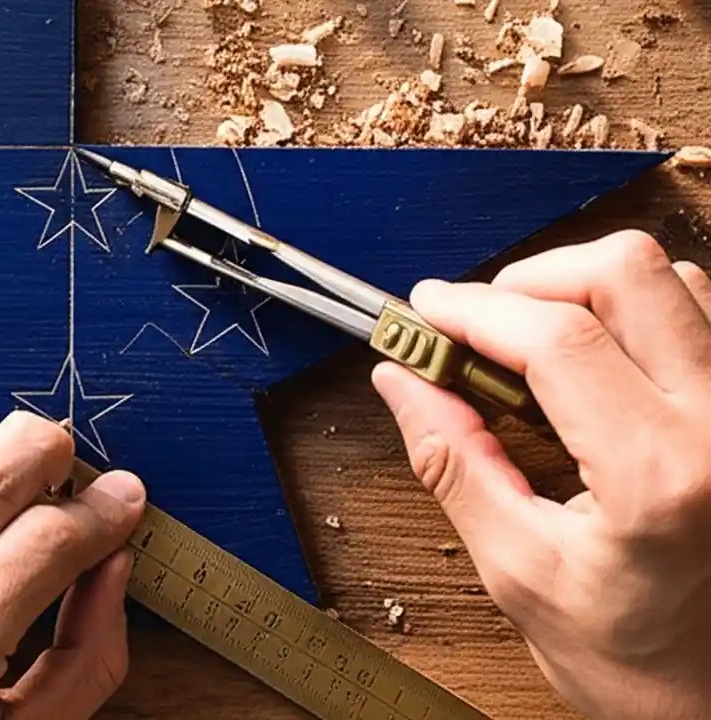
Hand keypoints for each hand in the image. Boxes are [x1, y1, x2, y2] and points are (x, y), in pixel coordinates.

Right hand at [372, 231, 710, 719]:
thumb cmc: (637, 660)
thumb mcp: (519, 570)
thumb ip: (453, 463)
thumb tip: (403, 382)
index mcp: (659, 476)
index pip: (557, 340)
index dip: (475, 310)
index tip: (428, 312)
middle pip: (627, 274)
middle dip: (531, 278)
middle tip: (479, 321)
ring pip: (672, 280)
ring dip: (586, 291)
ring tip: (531, 342)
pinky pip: (701, 316)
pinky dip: (635, 313)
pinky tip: (592, 358)